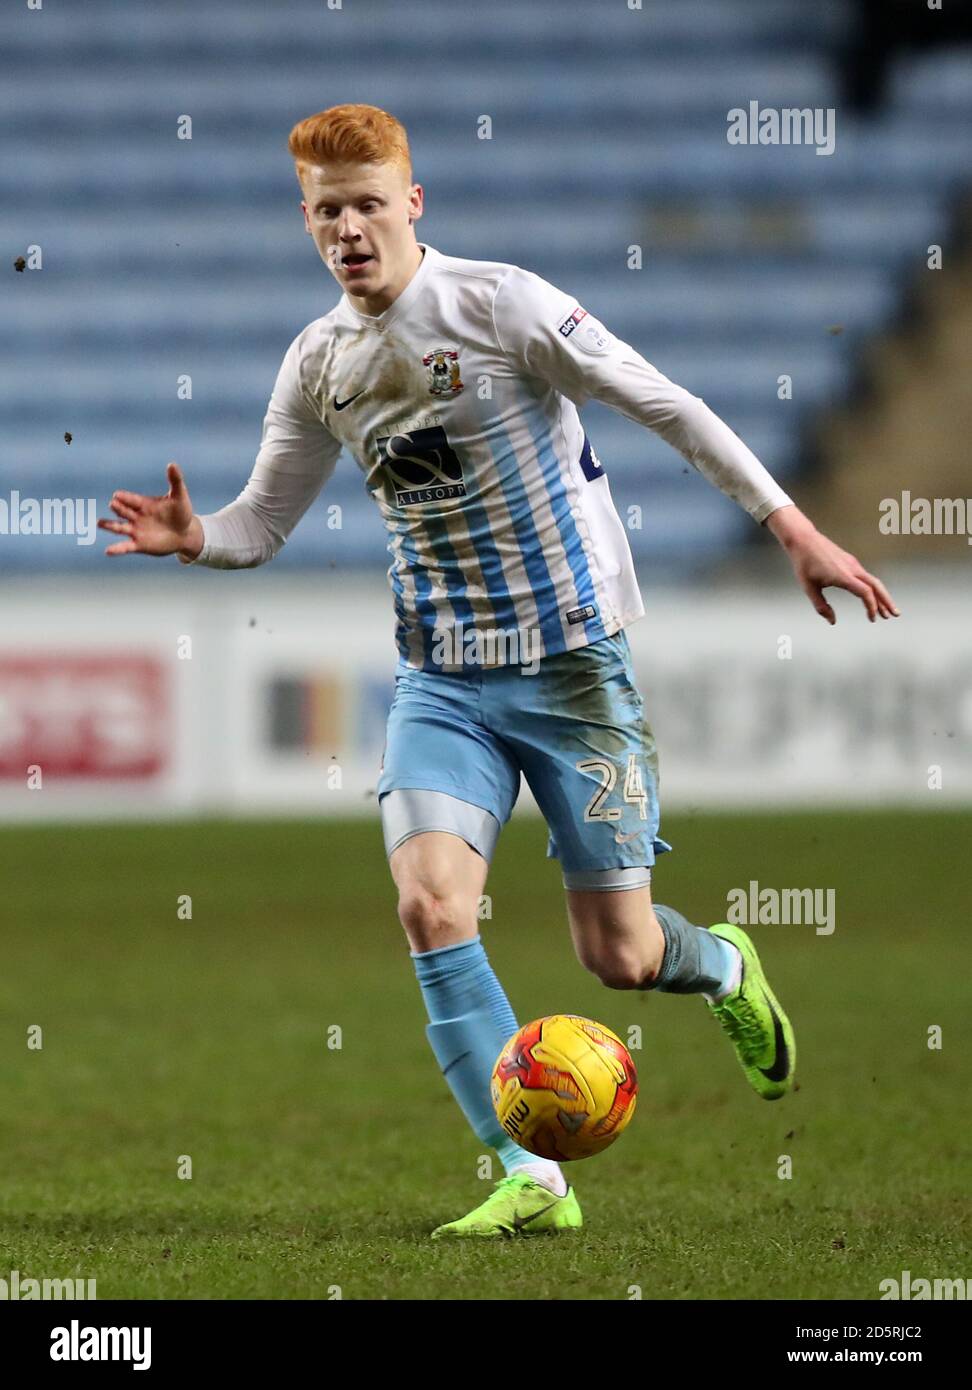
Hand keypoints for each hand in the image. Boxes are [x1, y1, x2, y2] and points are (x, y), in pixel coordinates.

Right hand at [98, 462, 202, 559]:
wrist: (185, 534)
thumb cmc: (181, 513)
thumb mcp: (180, 496)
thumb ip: (175, 481)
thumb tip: (172, 464)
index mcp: (144, 503)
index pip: (131, 499)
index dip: (125, 497)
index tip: (117, 495)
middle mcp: (136, 516)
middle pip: (124, 511)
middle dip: (119, 508)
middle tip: (113, 504)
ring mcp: (136, 530)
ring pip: (119, 527)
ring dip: (110, 525)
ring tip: (99, 523)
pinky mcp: (139, 544)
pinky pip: (126, 546)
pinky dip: (117, 549)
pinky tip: (108, 551)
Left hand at [766, 505, 898, 623]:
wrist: (803, 539)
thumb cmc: (804, 563)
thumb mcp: (809, 588)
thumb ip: (821, 607)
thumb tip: (832, 621)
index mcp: (842, 576)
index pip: (865, 592)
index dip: (872, 606)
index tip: (872, 618)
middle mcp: (852, 568)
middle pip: (876, 586)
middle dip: (886, 601)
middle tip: (894, 615)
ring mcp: (853, 564)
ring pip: (873, 581)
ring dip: (881, 596)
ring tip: (886, 610)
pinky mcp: (851, 561)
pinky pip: (866, 577)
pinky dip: (873, 588)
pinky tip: (872, 597)